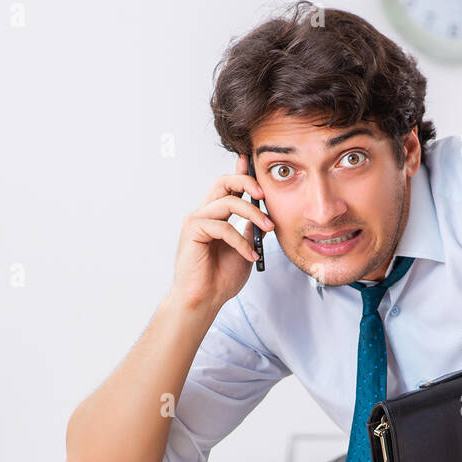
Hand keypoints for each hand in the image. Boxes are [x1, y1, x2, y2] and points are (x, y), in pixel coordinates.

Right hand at [170, 152, 273, 312]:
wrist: (204, 300)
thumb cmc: (221, 279)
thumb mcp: (244, 250)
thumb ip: (250, 231)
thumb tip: (262, 216)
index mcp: (216, 217)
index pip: (227, 187)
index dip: (240, 172)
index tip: (251, 161)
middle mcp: (204, 214)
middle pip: (223, 182)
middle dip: (245, 182)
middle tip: (264, 195)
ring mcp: (197, 221)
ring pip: (227, 202)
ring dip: (252, 213)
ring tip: (268, 228)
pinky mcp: (193, 231)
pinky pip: (222, 227)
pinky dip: (240, 241)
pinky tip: (249, 255)